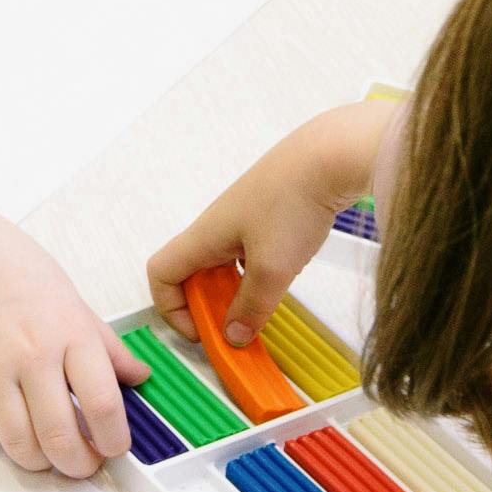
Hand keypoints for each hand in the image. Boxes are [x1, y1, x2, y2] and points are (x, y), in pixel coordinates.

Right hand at [0, 186, 143, 474]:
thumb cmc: (14, 269)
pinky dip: (12, 440)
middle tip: (87, 463)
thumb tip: (138, 377)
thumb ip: (107, 345)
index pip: (103, 405)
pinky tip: (23, 429)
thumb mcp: (73, 300)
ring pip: (22, 445)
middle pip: (62, 436)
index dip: (114, 439)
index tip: (115, 446)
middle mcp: (32, 355)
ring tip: (54, 457)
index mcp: (70, 332)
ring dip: (44, 464)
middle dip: (81, 464)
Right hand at [146, 101, 396, 347]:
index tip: (203, 332)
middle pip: (192, 275)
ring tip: (263, 306)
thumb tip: (234, 335)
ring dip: (235, 292)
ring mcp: (241, 220)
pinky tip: (282, 280)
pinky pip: (247, 254)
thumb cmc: (293, 200)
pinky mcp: (267, 216)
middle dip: (209, 306)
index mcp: (204, 237)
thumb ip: (252, 307)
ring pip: (222, 266)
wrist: (330, 156)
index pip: (161, 276)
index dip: (173, 310)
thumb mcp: (272, 269)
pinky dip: (256, 275)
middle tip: (238, 327)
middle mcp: (215, 228)